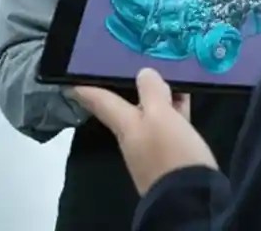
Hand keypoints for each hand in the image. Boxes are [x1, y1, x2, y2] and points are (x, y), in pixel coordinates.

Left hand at [72, 69, 216, 194]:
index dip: (86, 88)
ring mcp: (151, 146)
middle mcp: (133, 135)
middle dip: (125, 86)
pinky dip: (172, 108)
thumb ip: (152, 92)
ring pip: (149, 113)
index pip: (100, 101)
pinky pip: (167, 123)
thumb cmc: (169, 152)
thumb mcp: (160, 116)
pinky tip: (183, 99)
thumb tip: (144, 74)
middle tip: (129, 63)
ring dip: (155, 95)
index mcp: (124, 124)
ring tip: (165, 74)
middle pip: (125, 105)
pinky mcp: (170, 153)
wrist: (190, 196)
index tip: (71, 77)